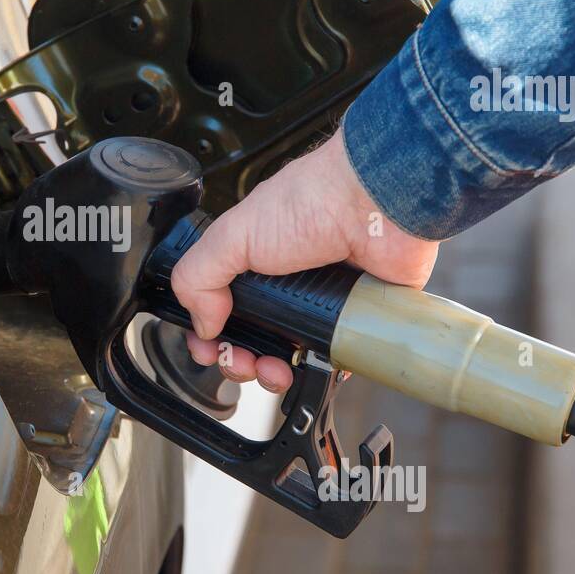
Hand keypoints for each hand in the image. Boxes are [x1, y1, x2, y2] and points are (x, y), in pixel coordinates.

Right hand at [170, 129, 439, 392]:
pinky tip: (318, 367)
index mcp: (250, 262)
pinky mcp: (352, 315)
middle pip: (250, 339)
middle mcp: (282, 283)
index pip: (217, 308)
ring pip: (289, 355)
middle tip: (244, 362)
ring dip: (276, 373)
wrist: (375, 204)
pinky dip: (323, 369)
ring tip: (279, 371)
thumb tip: (200, 322)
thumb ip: (199, 276)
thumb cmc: (313, 201)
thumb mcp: (234, 234)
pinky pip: (334, 355)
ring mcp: (318, 300)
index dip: (208, 335)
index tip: (208, 349)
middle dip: (240, 360)